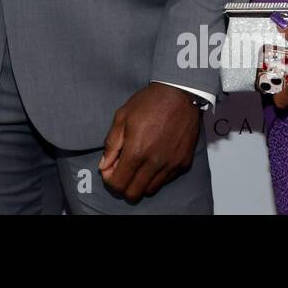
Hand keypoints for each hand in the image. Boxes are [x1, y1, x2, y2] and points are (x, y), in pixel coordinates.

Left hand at [98, 82, 200, 201]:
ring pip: (150, 190)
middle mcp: (155, 163)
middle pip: (134, 193)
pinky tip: (152, 160)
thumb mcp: (122, 118)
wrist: (179, 94)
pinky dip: (155, 176)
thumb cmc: (149, 102)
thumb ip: (111, 145)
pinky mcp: (183, 163)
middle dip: (124, 185)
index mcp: (137, 152)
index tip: (110, 170)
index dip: (110, 180)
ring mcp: (171, 165)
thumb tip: (104, 166)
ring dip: (140, 182)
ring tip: (138, 164)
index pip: (118, 184)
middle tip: (122, 169)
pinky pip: (165, 181)